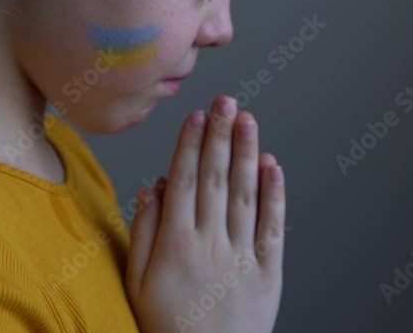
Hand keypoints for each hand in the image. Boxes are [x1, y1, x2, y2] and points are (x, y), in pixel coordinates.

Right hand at [126, 95, 285, 332]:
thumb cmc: (167, 327)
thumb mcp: (138, 284)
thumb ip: (145, 232)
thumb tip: (153, 186)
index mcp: (176, 245)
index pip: (184, 182)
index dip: (190, 145)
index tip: (195, 117)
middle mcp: (211, 245)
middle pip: (216, 179)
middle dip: (220, 136)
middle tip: (225, 101)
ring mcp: (243, 257)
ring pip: (246, 194)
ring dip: (246, 152)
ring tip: (247, 119)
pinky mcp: (269, 273)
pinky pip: (273, 226)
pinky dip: (275, 193)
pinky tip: (272, 165)